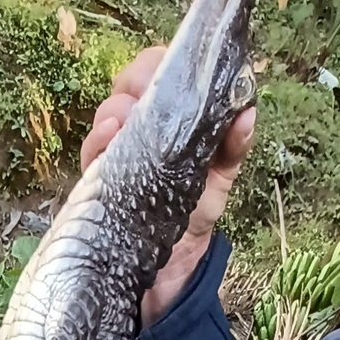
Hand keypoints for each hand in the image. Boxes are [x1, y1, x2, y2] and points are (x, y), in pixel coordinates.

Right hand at [81, 47, 255, 327]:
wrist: (170, 273)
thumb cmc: (194, 215)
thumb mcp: (220, 177)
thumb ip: (232, 145)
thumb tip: (247, 113)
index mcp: (172, 119)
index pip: (160, 72)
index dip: (160, 66)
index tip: (169, 73)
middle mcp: (141, 128)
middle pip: (128, 85)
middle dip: (135, 85)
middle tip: (143, 101)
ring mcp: (116, 152)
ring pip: (108, 113)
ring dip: (116, 112)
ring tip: (124, 123)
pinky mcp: (97, 179)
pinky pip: (92, 151)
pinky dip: (99, 141)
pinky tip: (109, 140)